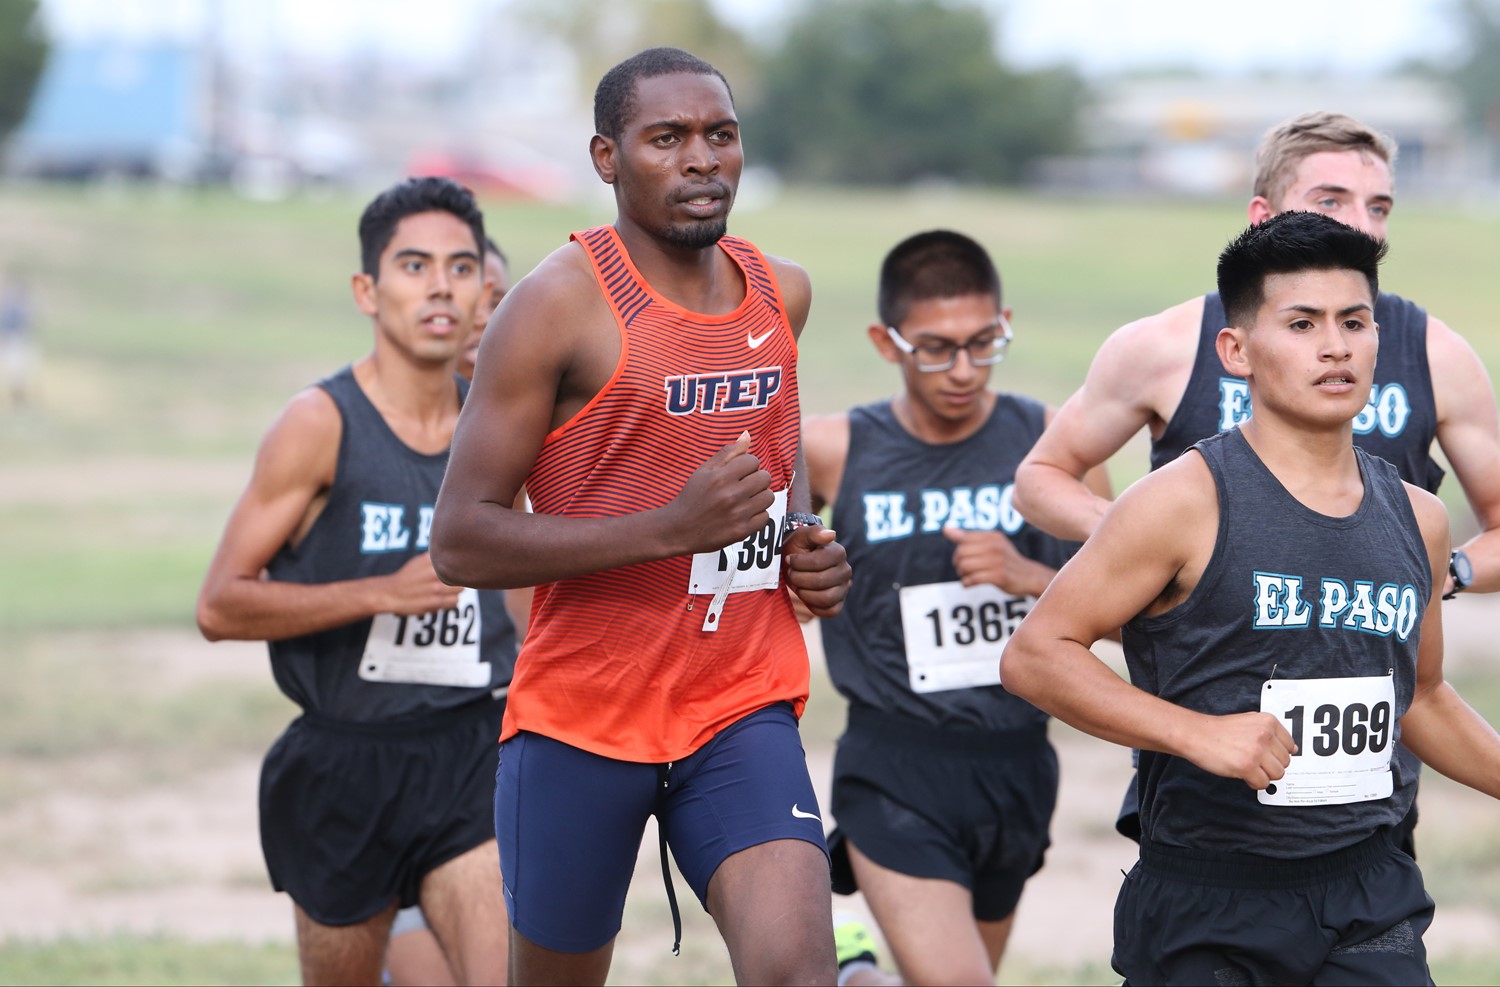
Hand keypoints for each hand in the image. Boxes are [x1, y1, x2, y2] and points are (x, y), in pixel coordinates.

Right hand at [381, 553, 464, 615]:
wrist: (390, 594)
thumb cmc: (406, 577)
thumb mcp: (419, 561)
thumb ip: (435, 555)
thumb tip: (450, 548)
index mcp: (433, 562)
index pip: (459, 563)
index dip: (462, 566)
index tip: (460, 568)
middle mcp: (435, 575)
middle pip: (462, 577)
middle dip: (460, 579)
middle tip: (453, 580)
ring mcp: (436, 590)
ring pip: (460, 591)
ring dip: (456, 591)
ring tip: (447, 590)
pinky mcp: (435, 604)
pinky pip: (454, 602)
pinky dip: (451, 601)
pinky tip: (443, 598)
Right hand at [664, 431, 774, 554]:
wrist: (679, 529)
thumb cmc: (692, 497)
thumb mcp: (704, 471)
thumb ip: (727, 453)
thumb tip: (747, 436)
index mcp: (720, 477)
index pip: (753, 461)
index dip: (748, 465)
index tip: (739, 473)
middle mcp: (730, 495)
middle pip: (765, 478)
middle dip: (756, 479)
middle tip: (744, 486)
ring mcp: (737, 514)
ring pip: (768, 497)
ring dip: (759, 496)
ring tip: (746, 499)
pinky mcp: (742, 531)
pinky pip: (766, 517)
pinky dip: (757, 515)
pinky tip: (744, 513)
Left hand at [784, 525, 850, 617]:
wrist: (797, 563)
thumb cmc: (798, 549)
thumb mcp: (801, 536)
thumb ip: (814, 533)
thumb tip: (831, 534)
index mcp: (838, 552)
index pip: (817, 563)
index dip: (798, 563)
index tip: (790, 559)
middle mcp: (845, 571)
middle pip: (821, 582)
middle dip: (799, 579)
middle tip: (792, 573)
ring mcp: (844, 588)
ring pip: (826, 599)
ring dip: (805, 594)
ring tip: (798, 584)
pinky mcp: (839, 602)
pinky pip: (830, 612)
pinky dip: (815, 606)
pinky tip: (806, 595)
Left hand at [943, 524, 1047, 596]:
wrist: (1029, 576)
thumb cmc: (1005, 560)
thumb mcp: (991, 544)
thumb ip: (968, 537)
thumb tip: (945, 528)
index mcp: (992, 536)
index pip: (964, 539)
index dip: (958, 550)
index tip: (961, 558)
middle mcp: (995, 546)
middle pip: (961, 552)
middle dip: (957, 563)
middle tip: (962, 569)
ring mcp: (998, 561)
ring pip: (965, 566)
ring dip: (961, 574)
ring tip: (966, 576)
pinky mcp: (999, 576)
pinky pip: (973, 579)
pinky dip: (966, 583)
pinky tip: (969, 583)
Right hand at [1182, 711, 1297, 790]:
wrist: (1195, 734)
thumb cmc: (1219, 730)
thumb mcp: (1249, 722)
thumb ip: (1271, 733)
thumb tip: (1293, 749)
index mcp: (1268, 722)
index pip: (1290, 746)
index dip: (1276, 754)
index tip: (1265, 754)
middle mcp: (1265, 734)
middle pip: (1285, 762)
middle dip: (1270, 765)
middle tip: (1253, 761)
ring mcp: (1257, 750)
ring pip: (1278, 774)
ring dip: (1263, 775)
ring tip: (1248, 767)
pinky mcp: (1247, 766)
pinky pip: (1263, 783)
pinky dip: (1254, 783)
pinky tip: (1243, 773)